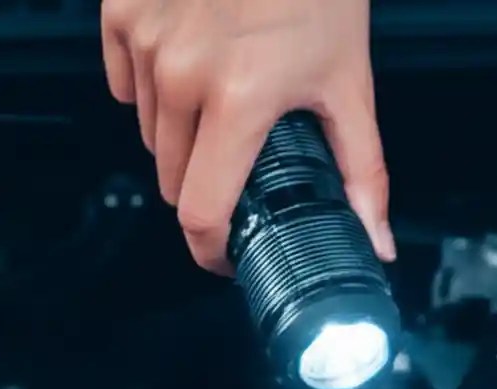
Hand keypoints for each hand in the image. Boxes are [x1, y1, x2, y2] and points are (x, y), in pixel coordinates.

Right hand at [100, 0, 393, 273]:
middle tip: (242, 169)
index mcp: (241, 100)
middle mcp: (181, 74)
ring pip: (148, 133)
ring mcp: (144, 40)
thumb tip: (376, 239)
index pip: (201, 211)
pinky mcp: (120, 12)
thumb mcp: (350, 85)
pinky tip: (192, 70)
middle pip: (172, 178)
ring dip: (182, 138)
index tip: (226, 256)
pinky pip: (122, 83)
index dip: (211, 249)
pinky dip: (153, 91)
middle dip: (205, 188)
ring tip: (227, 103)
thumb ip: (362, 171)